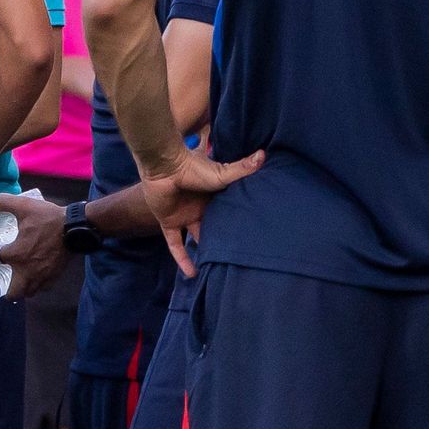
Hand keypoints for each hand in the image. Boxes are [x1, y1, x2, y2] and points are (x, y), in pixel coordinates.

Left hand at [0, 189, 68, 295]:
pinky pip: (44, 288)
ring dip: (24, 289)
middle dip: (8, 290)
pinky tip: (39, 277)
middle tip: (7, 283)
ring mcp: (41, 276)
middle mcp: (26, 271)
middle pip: (14, 292)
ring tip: (22, 281)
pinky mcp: (55, 276)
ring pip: (29, 293)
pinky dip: (39, 285)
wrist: (75, 228)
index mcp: (15, 254)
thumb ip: (5, 202)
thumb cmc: (47, 219)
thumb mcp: (24, 206)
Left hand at [139, 147, 262, 274]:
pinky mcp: (169, 222)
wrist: (165, 166)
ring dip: (204, 252)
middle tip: (237, 256)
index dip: (236, 221)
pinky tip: (192, 274)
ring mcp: (184, 215)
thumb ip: (242, 168)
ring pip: (196, 238)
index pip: (227, 211)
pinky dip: (182, 259)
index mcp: (213, 195)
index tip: (250, 235)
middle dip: (222, 239)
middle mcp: (200, 207)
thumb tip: (264, 154)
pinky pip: (175, 245)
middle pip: (212, 227)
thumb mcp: (222, 173)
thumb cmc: (193, 167)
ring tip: (217, 270)